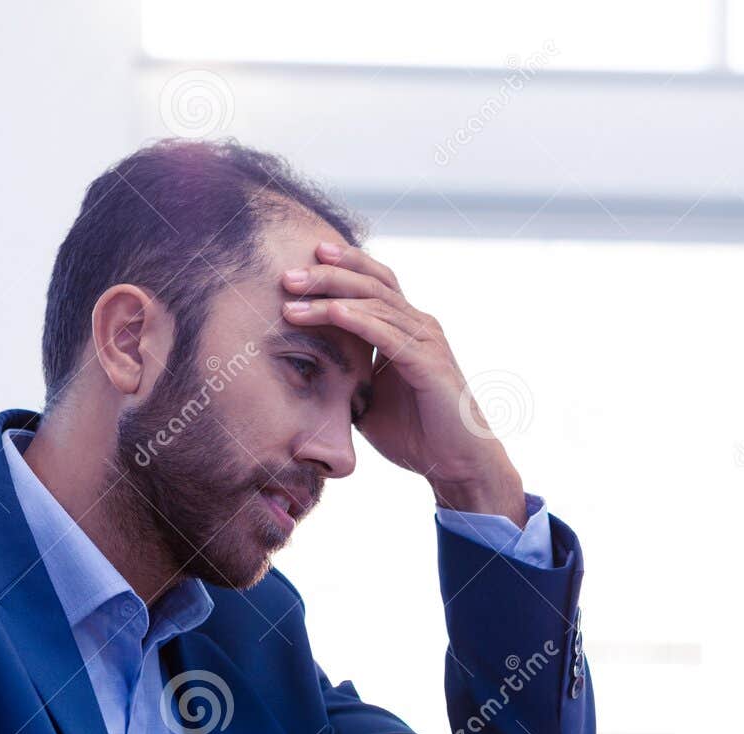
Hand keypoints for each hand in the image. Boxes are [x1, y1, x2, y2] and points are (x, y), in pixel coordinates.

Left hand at [282, 241, 526, 525]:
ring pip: (375, 304)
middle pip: (371, 284)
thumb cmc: (417, 435)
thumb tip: (305, 378)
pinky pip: (388, 334)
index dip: (343, 265)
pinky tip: (332, 312)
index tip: (304, 257)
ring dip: (330, 297)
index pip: (374, 283)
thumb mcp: (369, 400)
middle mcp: (419, 326)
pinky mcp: (429, 363)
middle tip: (287, 274)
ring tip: (293, 297)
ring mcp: (427, 341)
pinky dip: (359, 320)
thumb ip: (347, 379)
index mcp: (407, 329)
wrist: (456, 465)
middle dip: (327, 275)